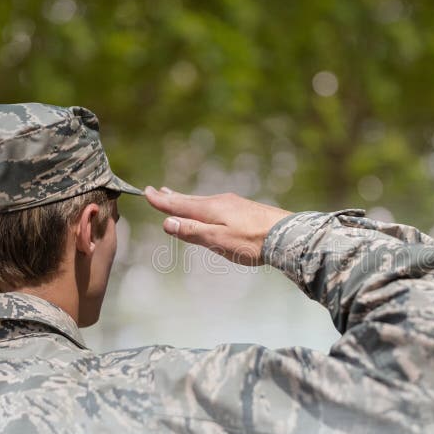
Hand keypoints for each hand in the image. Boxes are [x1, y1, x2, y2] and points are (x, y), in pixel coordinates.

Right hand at [144, 186, 291, 265]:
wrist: (287, 235)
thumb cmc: (252, 242)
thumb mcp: (217, 240)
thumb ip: (192, 231)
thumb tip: (167, 222)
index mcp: (209, 209)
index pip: (178, 205)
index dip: (161, 201)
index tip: (146, 193)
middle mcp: (219, 202)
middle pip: (190, 200)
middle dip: (172, 197)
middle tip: (158, 191)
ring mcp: (233, 203)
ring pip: (203, 201)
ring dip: (187, 199)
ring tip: (177, 196)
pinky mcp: (244, 209)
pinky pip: (215, 204)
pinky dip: (203, 203)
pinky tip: (208, 207)